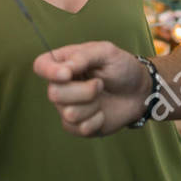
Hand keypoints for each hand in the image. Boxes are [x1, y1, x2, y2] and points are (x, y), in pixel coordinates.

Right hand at [33, 41, 151, 136]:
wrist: (139, 92)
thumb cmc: (122, 68)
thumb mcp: (106, 52)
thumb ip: (83, 56)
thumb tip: (64, 68)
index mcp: (63, 63)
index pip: (41, 65)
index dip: (49, 72)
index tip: (67, 74)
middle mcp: (60, 85)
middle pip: (54, 93)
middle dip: (84, 91)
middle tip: (100, 83)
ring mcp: (67, 106)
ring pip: (69, 113)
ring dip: (93, 105)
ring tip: (101, 96)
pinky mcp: (77, 126)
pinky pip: (80, 128)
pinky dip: (97, 120)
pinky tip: (102, 112)